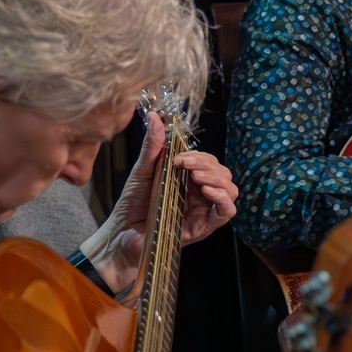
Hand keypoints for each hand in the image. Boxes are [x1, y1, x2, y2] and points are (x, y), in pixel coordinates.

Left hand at [84, 113, 239, 293]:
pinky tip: (207, 191)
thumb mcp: (142, 171)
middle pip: (223, 173)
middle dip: (209, 165)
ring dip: (218, 179)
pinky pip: (227, 212)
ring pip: (230, 189)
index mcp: (188, 179)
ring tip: (197, 178)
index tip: (180, 158)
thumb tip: (155, 116)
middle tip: (187, 166)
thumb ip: (153, 147)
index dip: (200, 156)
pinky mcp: (205, 227)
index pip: (209, 162)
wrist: (121, 235)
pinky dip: (222, 199)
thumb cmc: (131, 205)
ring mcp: (204, 211)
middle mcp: (200, 194)